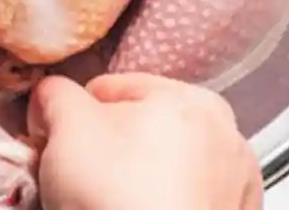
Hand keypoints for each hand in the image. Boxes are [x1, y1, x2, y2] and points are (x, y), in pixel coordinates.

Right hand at [28, 73, 261, 209]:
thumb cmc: (117, 195)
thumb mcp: (67, 128)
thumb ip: (56, 95)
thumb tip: (51, 96)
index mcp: (191, 98)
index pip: (112, 90)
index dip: (76, 118)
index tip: (60, 147)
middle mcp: (227, 136)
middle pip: (144, 130)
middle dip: (111, 151)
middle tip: (84, 182)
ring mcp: (237, 184)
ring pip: (167, 169)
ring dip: (140, 182)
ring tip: (111, 206)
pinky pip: (186, 202)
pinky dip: (165, 207)